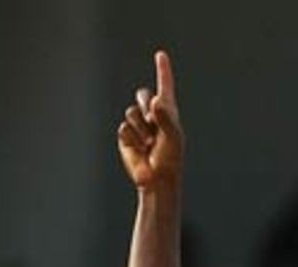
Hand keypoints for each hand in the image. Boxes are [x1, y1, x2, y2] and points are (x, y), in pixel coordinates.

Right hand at [117, 49, 184, 191]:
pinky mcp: (126, 137)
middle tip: (153, 119)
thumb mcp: (173, 136)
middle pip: (142, 94)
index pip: (165, 86)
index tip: (161, 55)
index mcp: (168, 112)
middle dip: (145, 103)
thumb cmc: (171, 159)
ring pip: (132, 112)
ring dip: (141, 127)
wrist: (157, 180)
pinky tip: (140, 150)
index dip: (163, 70)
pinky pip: (124, 129)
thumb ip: (165, 117)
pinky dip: (133, 139)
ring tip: (149, 143)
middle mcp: (152, 116)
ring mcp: (138, 126)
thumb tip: (154, 101)